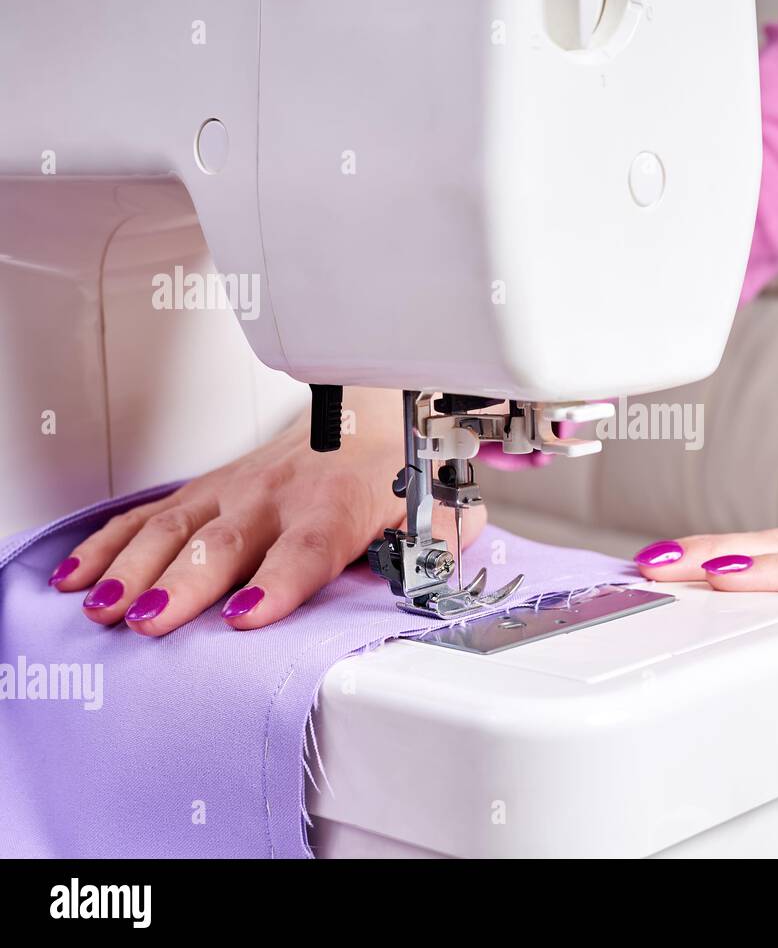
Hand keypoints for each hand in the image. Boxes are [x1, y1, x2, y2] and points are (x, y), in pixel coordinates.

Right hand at [49, 388, 485, 635]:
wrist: (362, 407)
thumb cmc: (391, 463)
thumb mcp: (429, 500)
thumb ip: (438, 538)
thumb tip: (447, 562)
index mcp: (334, 506)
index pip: (305, 549)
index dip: (277, 583)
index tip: (248, 615)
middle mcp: (277, 497)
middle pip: (224, 544)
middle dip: (183, 584)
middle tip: (149, 621)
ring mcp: (234, 490)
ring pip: (175, 527)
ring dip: (134, 567)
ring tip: (101, 606)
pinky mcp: (207, 489)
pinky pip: (150, 514)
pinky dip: (109, 542)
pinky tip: (79, 574)